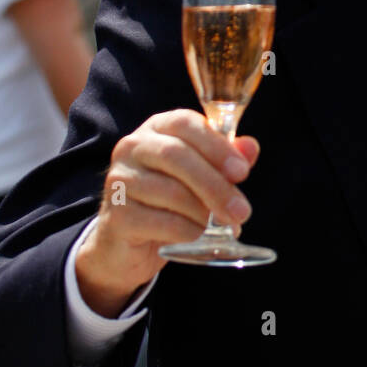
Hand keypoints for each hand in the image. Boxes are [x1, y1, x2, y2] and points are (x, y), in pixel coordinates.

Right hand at [75, 110, 259, 317]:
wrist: (128, 244)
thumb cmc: (170, 201)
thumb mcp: (201, 176)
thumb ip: (226, 160)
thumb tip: (250, 148)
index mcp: (157, 128)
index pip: (185, 123)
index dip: (217, 146)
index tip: (242, 172)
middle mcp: (132, 147)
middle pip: (176, 156)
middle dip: (215, 184)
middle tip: (241, 210)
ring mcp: (119, 179)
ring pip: (171, 191)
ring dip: (204, 212)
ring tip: (220, 226)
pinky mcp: (117, 214)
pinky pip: (161, 221)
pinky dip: (187, 231)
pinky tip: (196, 235)